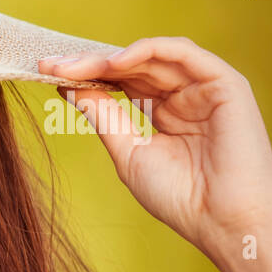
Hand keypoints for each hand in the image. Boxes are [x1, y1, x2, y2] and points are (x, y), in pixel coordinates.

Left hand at [39, 38, 271, 260]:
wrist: (221, 221)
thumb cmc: (179, 196)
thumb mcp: (128, 151)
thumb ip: (103, 116)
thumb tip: (69, 87)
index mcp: (164, 112)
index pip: (121, 82)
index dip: (86, 75)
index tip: (47, 73)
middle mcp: (184, 96)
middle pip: (132, 67)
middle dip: (89, 64)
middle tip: (51, 64)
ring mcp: (204, 88)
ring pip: (153, 56)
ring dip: (111, 57)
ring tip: (75, 65)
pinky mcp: (224, 84)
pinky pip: (184, 53)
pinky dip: (149, 51)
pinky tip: (115, 62)